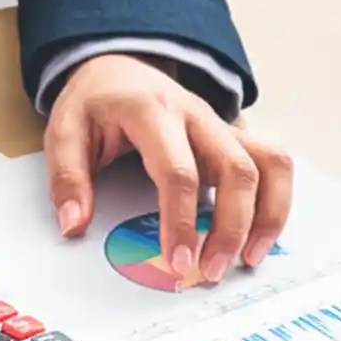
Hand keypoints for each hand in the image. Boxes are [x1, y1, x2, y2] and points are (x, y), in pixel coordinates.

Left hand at [45, 53, 293, 282]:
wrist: (117, 68)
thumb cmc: (93, 104)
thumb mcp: (64, 132)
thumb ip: (68, 178)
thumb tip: (74, 225)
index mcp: (152, 112)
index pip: (178, 171)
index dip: (181, 220)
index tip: (178, 261)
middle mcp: (197, 114)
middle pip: (235, 169)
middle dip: (229, 227)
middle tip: (210, 272)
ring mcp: (221, 124)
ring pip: (267, 164)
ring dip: (266, 215)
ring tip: (248, 259)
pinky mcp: (233, 137)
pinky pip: (273, 163)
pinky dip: (277, 200)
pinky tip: (259, 236)